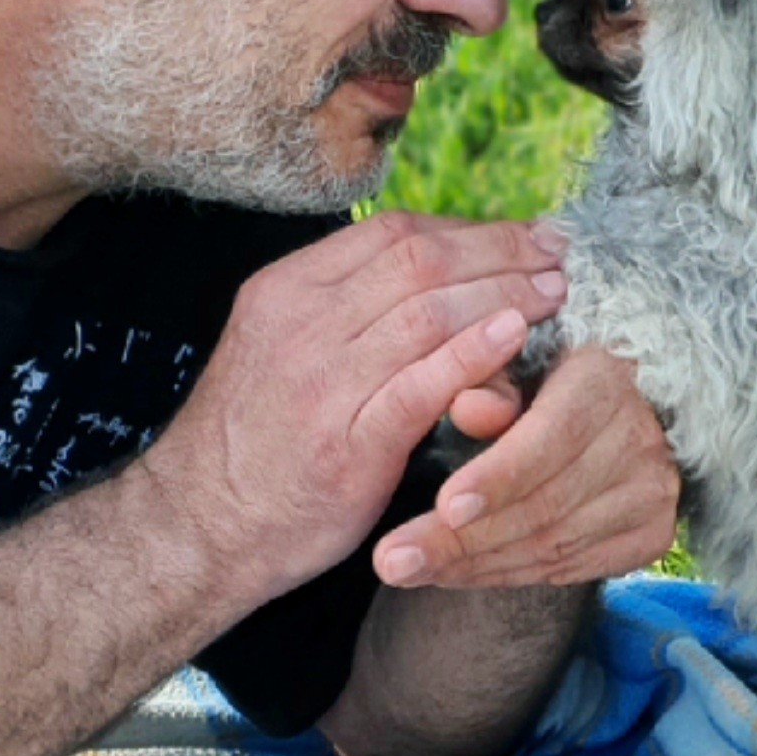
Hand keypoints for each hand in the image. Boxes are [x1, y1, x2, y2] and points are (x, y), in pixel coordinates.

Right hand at [142, 211, 569, 606]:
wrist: (198, 526)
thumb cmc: (254, 441)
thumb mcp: (282, 348)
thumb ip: (345, 311)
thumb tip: (434, 277)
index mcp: (286, 290)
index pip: (394, 233)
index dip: (471, 229)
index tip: (521, 237)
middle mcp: (300, 323)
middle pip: (420, 260)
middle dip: (501, 252)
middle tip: (557, 256)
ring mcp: (322, 381)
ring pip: (428, 309)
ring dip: (504, 294)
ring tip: (554, 293)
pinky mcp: (348, 442)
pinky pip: (422, 382)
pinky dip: (474, 351)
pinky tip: (515, 335)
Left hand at [372, 342, 679, 589]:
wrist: (617, 409)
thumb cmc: (542, 378)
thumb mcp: (510, 365)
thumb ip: (486, 383)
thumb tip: (465, 407)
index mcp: (603, 378)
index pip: (550, 438)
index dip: (497, 476)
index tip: (443, 505)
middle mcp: (639, 438)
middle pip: (545, 505)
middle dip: (461, 540)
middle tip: (392, 561)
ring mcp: (653, 492)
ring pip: (554, 545)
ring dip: (475, 565)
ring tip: (411, 569)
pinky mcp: (653, 534)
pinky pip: (571, 569)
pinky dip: (510, 575)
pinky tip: (460, 573)